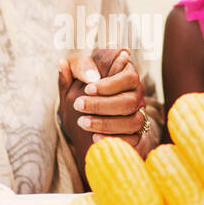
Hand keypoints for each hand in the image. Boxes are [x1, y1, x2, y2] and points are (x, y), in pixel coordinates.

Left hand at [58, 48, 150, 163]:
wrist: (83, 114)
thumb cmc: (84, 85)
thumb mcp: (78, 73)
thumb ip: (75, 67)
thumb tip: (65, 64)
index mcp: (128, 75)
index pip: (128, 78)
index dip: (109, 85)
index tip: (87, 89)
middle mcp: (136, 95)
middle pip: (130, 101)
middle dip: (103, 105)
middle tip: (78, 105)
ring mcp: (138, 115)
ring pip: (133, 121)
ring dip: (107, 123)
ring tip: (83, 122)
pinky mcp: (136, 134)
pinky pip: (133, 140)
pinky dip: (115, 139)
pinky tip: (95, 137)